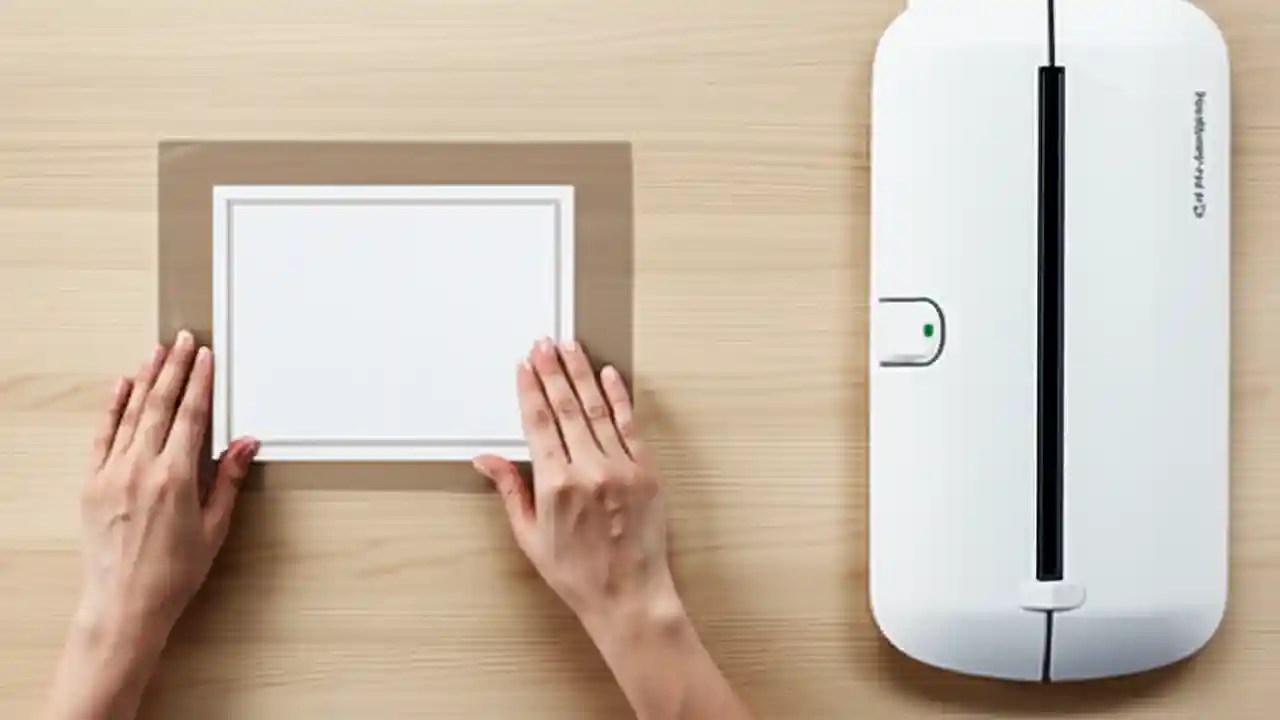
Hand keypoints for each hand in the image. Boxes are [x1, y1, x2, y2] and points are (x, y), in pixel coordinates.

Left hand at [44, 332, 257, 719]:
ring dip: (145, 378)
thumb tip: (243, 443)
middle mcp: (140, 469)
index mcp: (175, 478)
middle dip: (174, 368)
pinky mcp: (92, 484)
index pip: (190, 416)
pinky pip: (103, 435)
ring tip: (156, 352)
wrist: (124, 605)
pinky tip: (121, 387)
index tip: (205, 359)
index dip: (199, 383)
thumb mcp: (214, 527)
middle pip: (160, 405)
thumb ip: (228, 480)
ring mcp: (111, 474)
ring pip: (131, 413)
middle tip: (183, 340)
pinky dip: (113, 407)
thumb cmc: (173, 574)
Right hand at [476, 339, 751, 719]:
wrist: (628, 596)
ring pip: (597, 409)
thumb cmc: (576, 573)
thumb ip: (510, 490)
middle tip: (543, 343)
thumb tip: (486, 458)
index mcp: (554, 485)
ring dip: (581, 374)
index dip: (529, 389)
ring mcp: (620, 468)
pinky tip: (609, 375)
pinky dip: (619, 397)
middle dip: (552, 371)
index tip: (524, 365)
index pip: (537, 423)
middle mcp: (588, 470)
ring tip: (570, 347)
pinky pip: (630, 426)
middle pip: (566, 407)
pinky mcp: (646, 473)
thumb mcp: (530, 536)